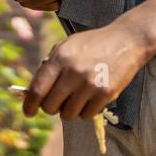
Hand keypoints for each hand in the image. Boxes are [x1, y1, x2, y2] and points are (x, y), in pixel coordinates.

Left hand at [22, 19, 150, 120]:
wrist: (126, 40)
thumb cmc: (93, 44)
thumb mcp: (67, 46)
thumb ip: (50, 66)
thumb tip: (32, 92)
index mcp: (60, 58)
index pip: (37, 90)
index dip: (29, 105)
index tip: (28, 112)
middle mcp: (73, 72)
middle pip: (50, 106)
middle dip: (51, 108)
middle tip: (58, 102)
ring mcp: (90, 84)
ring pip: (68, 115)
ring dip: (69, 111)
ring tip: (77, 98)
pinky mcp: (106, 94)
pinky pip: (86, 115)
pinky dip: (86, 111)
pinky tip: (91, 98)